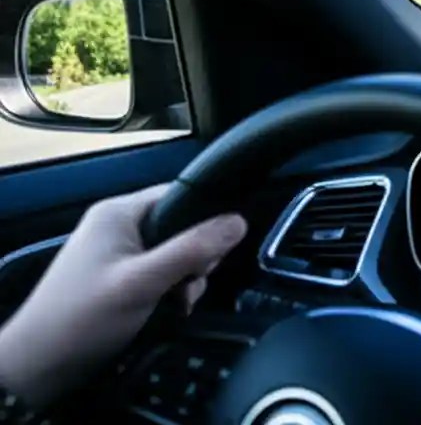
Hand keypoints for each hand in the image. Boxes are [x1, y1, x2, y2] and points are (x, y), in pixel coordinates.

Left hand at [0, 184, 246, 408]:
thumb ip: (192, 249)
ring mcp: (116, 253)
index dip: (206, 217)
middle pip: (181, 226)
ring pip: (174, 253)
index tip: (218, 250)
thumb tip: (240, 222)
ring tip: (178, 303)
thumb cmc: (84, 317)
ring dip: (185, 279)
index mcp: (119, 212)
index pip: (178, 194)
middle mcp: (118, 226)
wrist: (41, 365)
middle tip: (190, 284)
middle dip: (196, 257)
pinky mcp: (118, 277)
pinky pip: (160, 272)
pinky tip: (170, 308)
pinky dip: (171, 290)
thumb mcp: (143, 281)